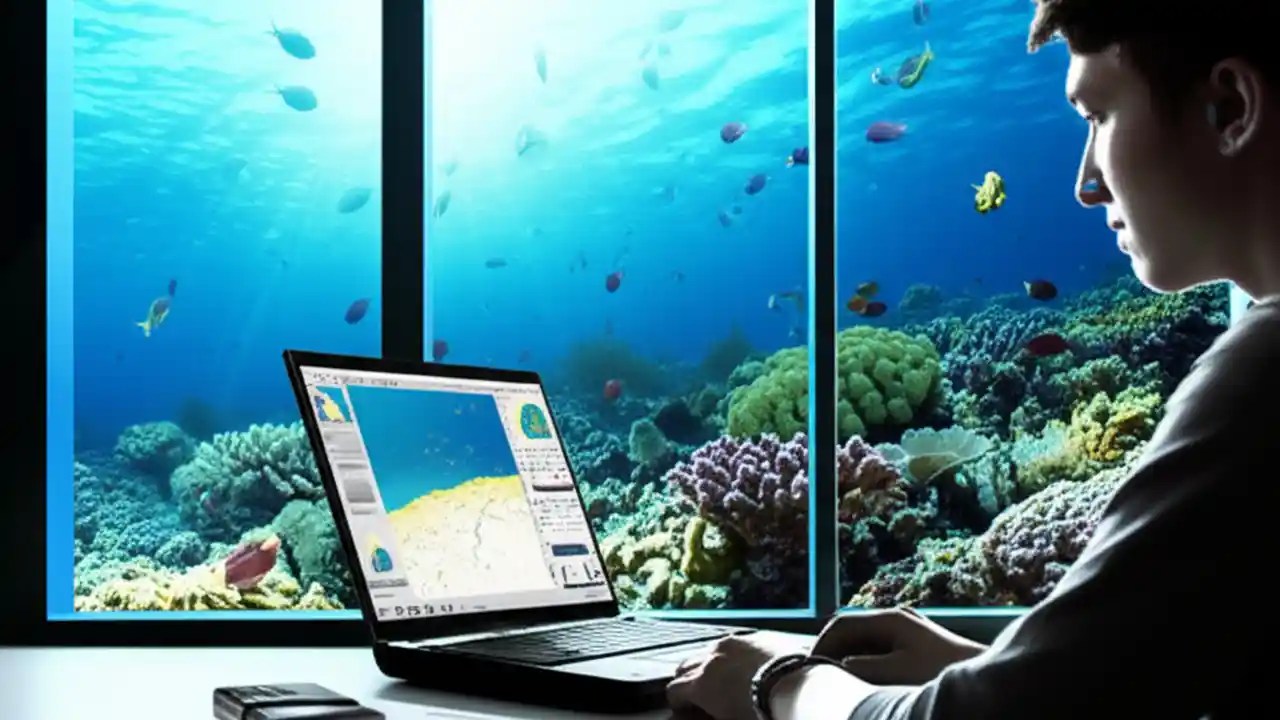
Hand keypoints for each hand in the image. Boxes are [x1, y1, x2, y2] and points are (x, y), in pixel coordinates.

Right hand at [665, 634, 796, 719]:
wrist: (797, 687)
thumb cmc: (760, 713)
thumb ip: (709, 716)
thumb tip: (701, 715)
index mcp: (701, 683)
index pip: (674, 689)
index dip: (677, 702)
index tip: (685, 710)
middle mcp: (711, 657)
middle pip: (685, 666)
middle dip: (686, 679)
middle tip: (696, 694)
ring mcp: (733, 642)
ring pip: (708, 650)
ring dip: (707, 663)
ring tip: (720, 678)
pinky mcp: (754, 635)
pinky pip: (734, 644)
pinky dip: (731, 654)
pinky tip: (743, 665)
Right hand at [810, 607, 986, 684]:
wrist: (988, 677)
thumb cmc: (939, 673)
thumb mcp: (894, 673)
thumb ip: (862, 667)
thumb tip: (839, 665)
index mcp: (890, 619)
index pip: (842, 623)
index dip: (822, 643)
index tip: (809, 664)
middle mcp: (898, 617)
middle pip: (853, 627)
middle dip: (834, 648)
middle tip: (819, 671)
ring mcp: (909, 628)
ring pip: (867, 638)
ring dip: (851, 655)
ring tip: (840, 677)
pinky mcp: (918, 642)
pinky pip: (881, 646)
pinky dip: (867, 658)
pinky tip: (866, 677)